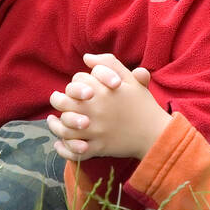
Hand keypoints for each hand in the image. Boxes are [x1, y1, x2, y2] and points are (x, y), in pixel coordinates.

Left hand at [48, 53, 168, 160]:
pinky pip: (75, 151)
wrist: (156, 133)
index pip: (77, 82)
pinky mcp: (98, 148)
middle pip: (64, 103)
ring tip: (53, 121)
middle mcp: (96, 110)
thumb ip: (109, 64)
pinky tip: (60, 143)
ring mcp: (96, 130)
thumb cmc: (143, 105)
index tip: (78, 89)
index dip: (75, 84)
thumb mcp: (130, 80)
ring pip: (65, 128)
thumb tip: (87, 57)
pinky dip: (65, 149)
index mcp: (102, 91)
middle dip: (58, 101)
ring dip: (56, 125)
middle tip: (58, 101)